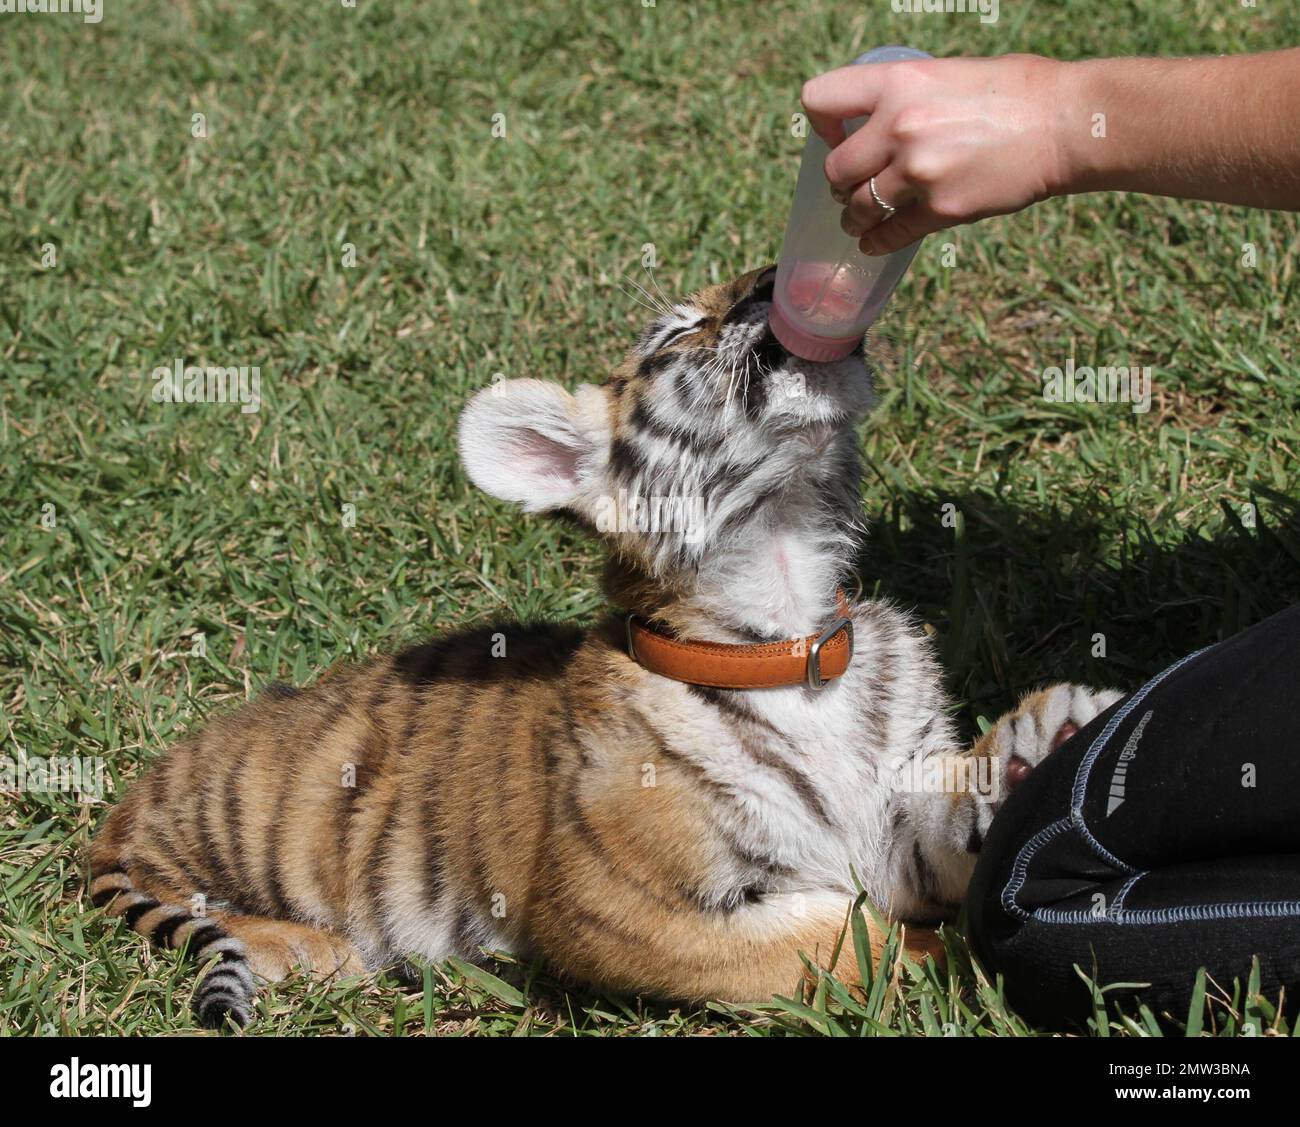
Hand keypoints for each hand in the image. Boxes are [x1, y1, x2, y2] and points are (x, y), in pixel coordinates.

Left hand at [800, 54, 1071, 254]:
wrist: (1067, 123)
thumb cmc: (1015, 92)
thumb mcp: (949, 72)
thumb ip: (905, 96)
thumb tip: (870, 121)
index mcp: (898, 82)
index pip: (820, 100)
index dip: (820, 123)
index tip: (833, 136)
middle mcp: (900, 126)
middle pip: (835, 170)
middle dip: (839, 183)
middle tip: (851, 187)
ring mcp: (919, 171)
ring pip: (858, 208)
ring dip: (855, 217)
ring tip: (859, 218)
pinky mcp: (942, 208)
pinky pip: (891, 235)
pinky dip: (878, 243)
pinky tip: (875, 243)